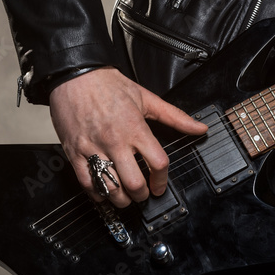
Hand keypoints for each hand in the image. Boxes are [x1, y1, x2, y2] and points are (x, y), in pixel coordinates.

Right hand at [49, 67, 207, 207]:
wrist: (76, 76)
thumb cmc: (108, 85)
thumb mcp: (147, 98)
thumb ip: (175, 116)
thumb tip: (199, 128)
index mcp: (135, 128)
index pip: (157, 163)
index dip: (162, 180)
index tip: (159, 186)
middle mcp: (115, 141)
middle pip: (134, 183)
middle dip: (141, 194)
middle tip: (142, 193)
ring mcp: (93, 148)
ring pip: (110, 187)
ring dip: (120, 199)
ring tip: (125, 196)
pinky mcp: (75, 152)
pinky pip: (86, 182)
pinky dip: (97, 193)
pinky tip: (103, 191)